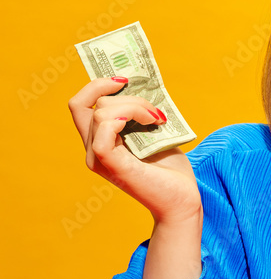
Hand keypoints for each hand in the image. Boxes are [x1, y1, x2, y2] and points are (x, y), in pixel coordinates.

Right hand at [67, 77, 203, 223]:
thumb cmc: (170, 169)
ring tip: (158, 119)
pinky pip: (103, 128)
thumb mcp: (152, 132)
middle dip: (124, 95)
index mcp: (99, 141)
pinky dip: (125, 116)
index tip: (125, 80)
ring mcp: (98, 159)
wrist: (182, 199)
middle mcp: (92, 150)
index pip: (80, 105)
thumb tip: (139, 84)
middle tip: (154, 110)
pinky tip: (148, 123)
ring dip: (134, 106)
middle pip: (86, 103)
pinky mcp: (111, 164)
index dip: (97, 85)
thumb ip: (139, 112)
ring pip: (101, 112)